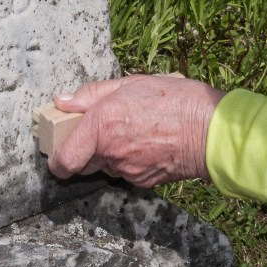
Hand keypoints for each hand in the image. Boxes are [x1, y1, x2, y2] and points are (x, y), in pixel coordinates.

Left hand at [47, 74, 225, 186]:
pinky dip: (128, 161)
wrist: (211, 130)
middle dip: (84, 151)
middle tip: (97, 133)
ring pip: (105, 167)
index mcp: (101, 126)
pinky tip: (144, 142)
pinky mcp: (143, 181)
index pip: (64, 160)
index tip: (56, 154)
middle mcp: (110, 153)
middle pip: (82, 164)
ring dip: (108, 155)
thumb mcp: (129, 84)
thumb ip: (91, 95)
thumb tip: (62, 101)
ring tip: (129, 132)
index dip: (56, 161)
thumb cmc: (174, 100)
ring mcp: (127, 170)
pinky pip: (125, 172)